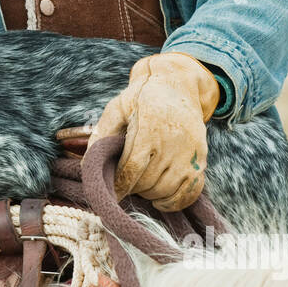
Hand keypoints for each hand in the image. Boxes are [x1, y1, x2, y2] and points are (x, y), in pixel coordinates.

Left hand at [86, 52, 219, 211]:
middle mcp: (173, 143)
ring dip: (149, 194)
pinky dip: (173, 203)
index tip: (110, 193)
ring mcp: (190, 154)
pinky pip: (189, 193)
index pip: (132, 168)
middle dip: (132, 188)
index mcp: (149, 129)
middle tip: (124, 183)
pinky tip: (159, 199)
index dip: (119, 185)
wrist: (178, 84)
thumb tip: (86, 165)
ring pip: (166, 191)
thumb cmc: (142, 97)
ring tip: (140, 185)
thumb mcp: (118, 107)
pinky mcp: (201, 161)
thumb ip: (102, 134)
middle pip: (147, 183)